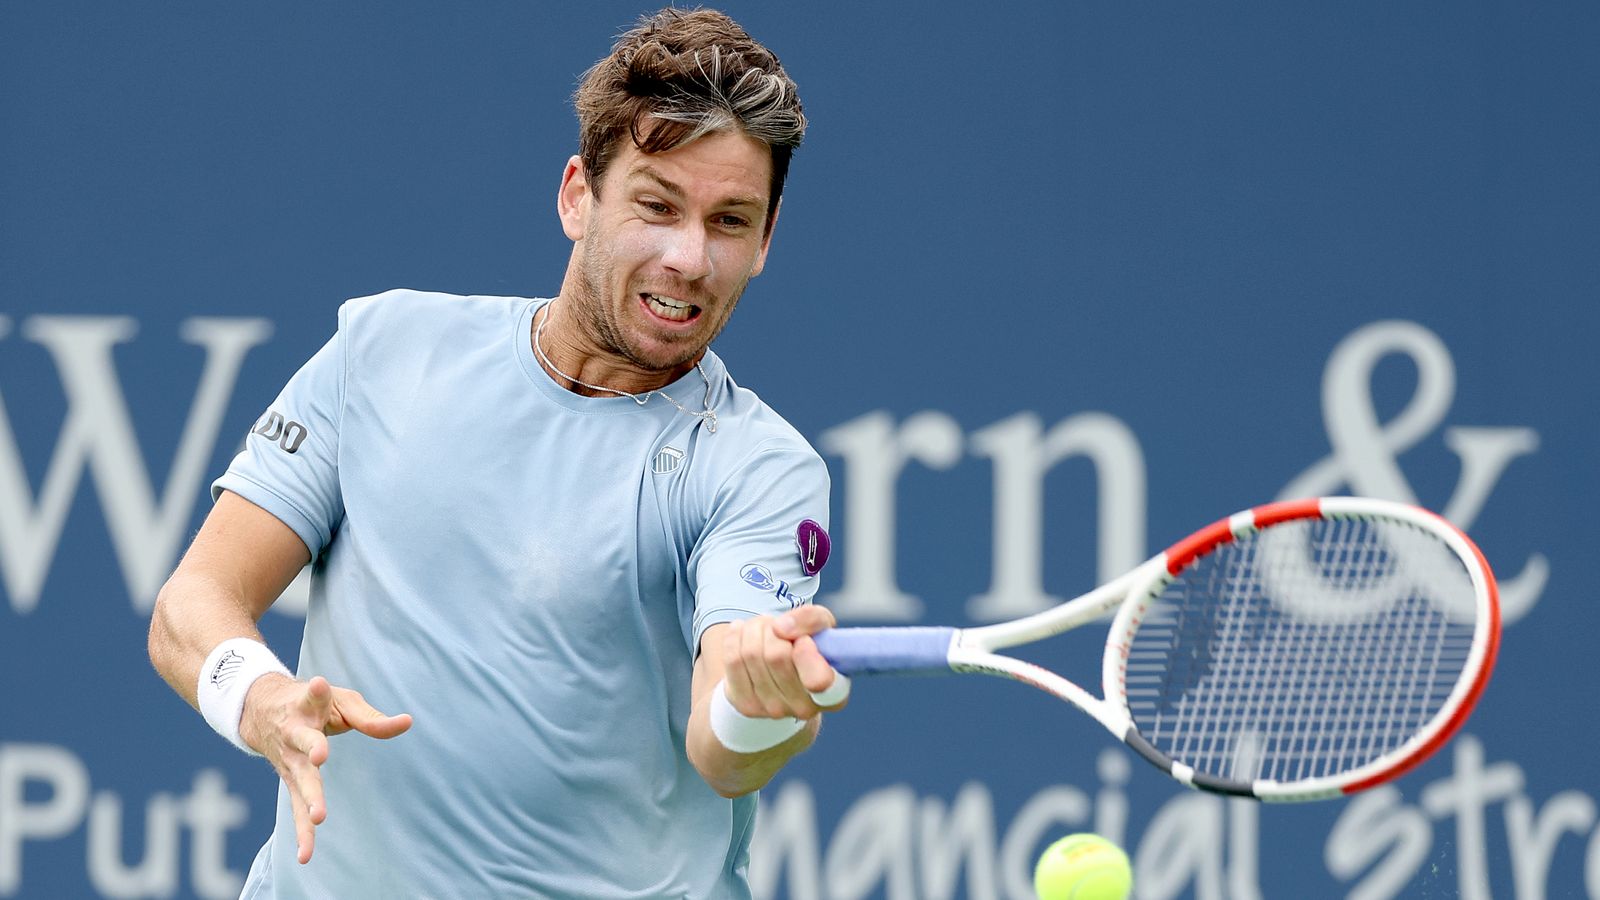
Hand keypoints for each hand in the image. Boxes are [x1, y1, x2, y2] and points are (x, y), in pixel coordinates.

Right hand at [239, 674, 411, 863]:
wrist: (259, 709)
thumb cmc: (313, 703)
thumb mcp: (342, 701)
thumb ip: (372, 718)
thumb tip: (408, 722)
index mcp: (307, 704)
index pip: (313, 696)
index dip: (316, 692)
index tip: (318, 685)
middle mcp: (294, 731)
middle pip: (304, 741)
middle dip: (313, 748)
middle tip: (321, 755)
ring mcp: (289, 758)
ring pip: (299, 779)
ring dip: (309, 797)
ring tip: (319, 817)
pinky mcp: (290, 779)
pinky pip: (295, 808)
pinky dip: (301, 832)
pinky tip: (305, 856)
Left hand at [719, 605, 846, 720]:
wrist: (778, 671)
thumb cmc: (806, 647)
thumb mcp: (821, 627)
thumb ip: (812, 619)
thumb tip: (782, 628)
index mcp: (834, 694)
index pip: (819, 680)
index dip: (807, 654)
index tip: (803, 640)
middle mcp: (805, 709)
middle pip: (777, 655)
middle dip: (775, 628)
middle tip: (778, 626)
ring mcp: (773, 710)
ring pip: (752, 653)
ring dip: (755, 629)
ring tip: (762, 629)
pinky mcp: (746, 705)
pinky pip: (732, 659)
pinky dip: (736, 636)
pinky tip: (742, 633)